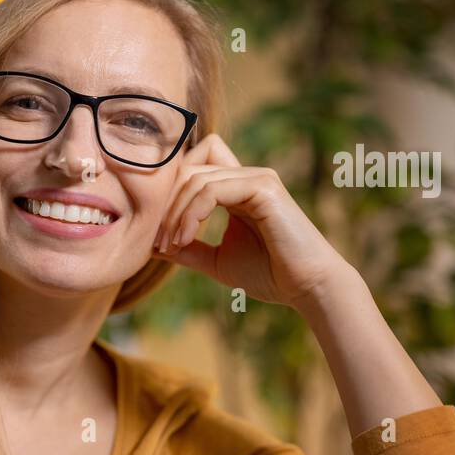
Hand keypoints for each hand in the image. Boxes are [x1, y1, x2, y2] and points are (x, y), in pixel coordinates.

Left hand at [154, 133, 352, 307]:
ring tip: (171, 246)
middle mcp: (246, 175)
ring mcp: (256, 177)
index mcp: (235, 188)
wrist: (305, 287)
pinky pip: (211, 190)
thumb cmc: (268, 275)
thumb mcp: (214, 260)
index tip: (159, 236)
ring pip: (195, 178)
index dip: (168, 194)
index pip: (191, 166)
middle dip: (165, 205)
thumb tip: (149, 244)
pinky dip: (191, 214)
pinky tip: (184, 240)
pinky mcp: (263, 187)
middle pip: (187, 168)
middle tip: (159, 243)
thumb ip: (186, 247)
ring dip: (174, 214)